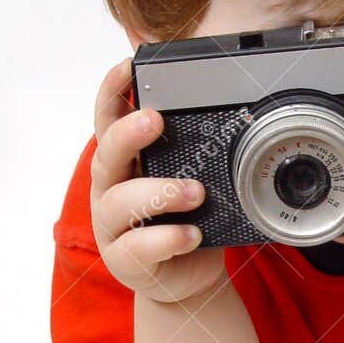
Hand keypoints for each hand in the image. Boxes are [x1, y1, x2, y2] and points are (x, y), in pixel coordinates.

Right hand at [90, 59, 226, 303]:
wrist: (188, 276)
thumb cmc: (188, 219)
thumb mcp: (192, 177)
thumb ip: (196, 150)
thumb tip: (239, 112)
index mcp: (125, 161)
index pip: (108, 118)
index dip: (111, 90)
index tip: (128, 66)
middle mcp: (111, 189)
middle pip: (105, 154)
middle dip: (128, 134)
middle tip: (156, 121)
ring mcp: (112, 226)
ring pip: (120, 202)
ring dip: (159, 192)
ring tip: (196, 192)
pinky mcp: (125, 261)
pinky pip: (138, 247)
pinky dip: (168, 238)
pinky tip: (192, 235)